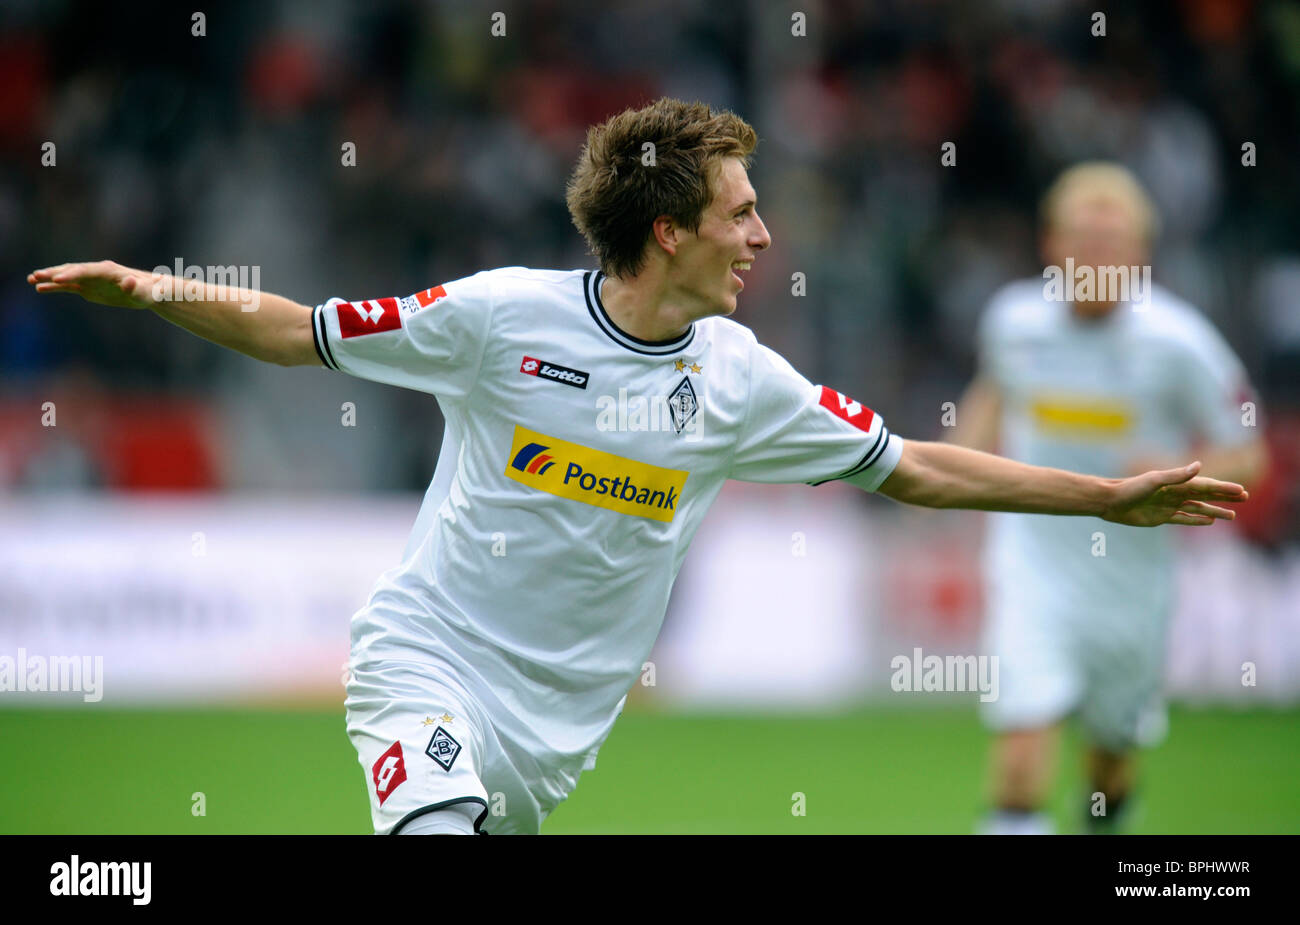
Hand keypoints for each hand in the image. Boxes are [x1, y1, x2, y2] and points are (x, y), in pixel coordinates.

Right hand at [28, 260, 161, 309]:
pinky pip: (68, 287)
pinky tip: (39, 288)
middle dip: (55, 273)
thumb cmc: (149, 292)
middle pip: (73, 271)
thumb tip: (129, 281)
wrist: (148, 291)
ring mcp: (91, 279)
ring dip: (50, 278)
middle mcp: (96, 271)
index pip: (87, 271)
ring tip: (31, 279)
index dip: (72, 274)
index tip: (58, 279)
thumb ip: (136, 287)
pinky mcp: (88, 288)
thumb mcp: (145, 292)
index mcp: (109, 270)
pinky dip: (55, 287)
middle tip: (36, 276)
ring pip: (67, 277)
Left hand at [1102, 461, 1247, 526]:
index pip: (1206, 485)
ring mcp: (1169, 506)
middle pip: (1206, 495)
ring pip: (1198, 508)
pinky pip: (1183, 519)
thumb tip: (1199, 465)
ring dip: (1215, 511)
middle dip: (1225, 497)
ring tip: (1232, 516)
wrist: (1109, 501)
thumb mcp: (1154, 480)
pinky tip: (1209, 522)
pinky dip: (1196, 520)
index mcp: (1175, 483)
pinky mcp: (1161, 517)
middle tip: (1245, 498)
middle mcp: (1175, 493)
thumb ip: (1177, 475)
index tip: (1241, 491)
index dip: (1224, 488)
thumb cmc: (1130, 488)